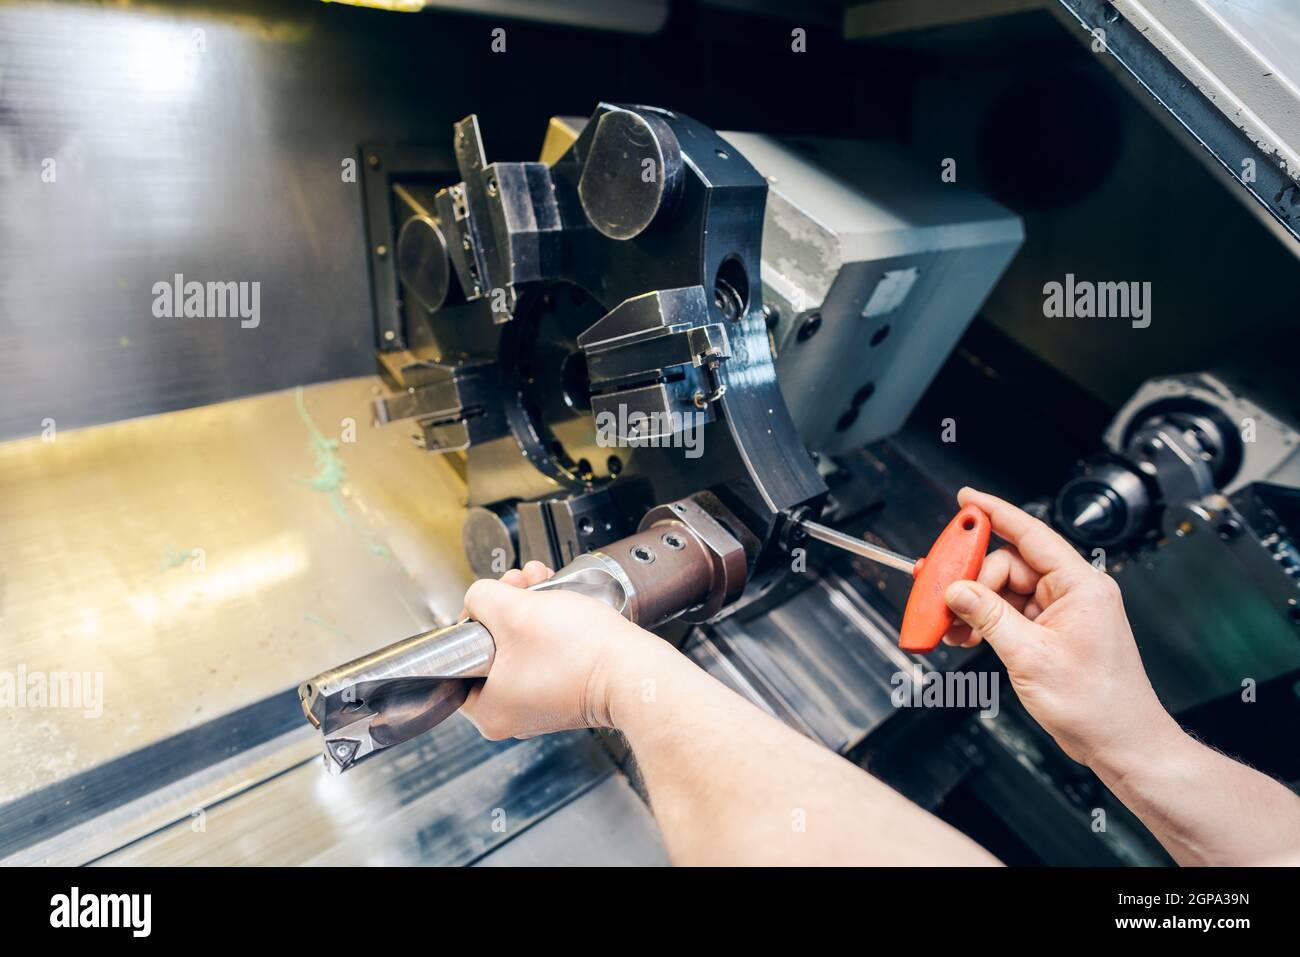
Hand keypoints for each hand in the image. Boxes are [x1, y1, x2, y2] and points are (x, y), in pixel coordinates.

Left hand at [458, 560, 667, 739]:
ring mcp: (538, 703)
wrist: (635, 668)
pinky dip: (546, 624)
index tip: (490, 600)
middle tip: (520, 584)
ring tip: (542, 584)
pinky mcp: (562, 691)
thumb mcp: (513, 610)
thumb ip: (480, 597)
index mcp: (487, 711)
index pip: (456, 658)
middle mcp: (510, 714)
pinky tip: (557, 599)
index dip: (471, 618)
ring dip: (528, 607)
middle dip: (506, 604)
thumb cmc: (581, 653)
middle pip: (490, 645)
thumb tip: (478, 598)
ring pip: (517, 643)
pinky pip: (541, 652)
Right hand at [941, 487, 1176, 765]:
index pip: (1031, 534)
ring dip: (975, 606)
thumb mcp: (1030, 656)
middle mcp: (1073, 593)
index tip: (967, 500)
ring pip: (1005, 591)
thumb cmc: (1097, 704)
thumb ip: (989, 616)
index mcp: (1080, 586)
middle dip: (972, 580)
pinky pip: (1010, 613)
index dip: (995, 513)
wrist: (1119, 742)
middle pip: (1008, 566)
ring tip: (951, 625)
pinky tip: (966, 634)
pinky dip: (986, 621)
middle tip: (941, 594)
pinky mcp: (1052, 631)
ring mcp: (1062, 612)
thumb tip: (957, 589)